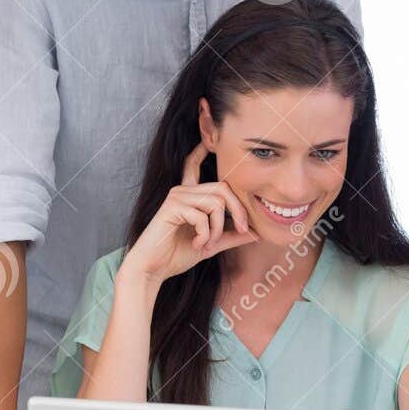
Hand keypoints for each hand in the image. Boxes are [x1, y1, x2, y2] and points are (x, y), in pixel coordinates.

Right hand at [122, 142, 255, 283]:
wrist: (152, 269)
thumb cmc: (176, 255)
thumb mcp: (210, 244)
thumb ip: (231, 236)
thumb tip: (256, 233)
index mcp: (188, 196)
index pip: (193, 165)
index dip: (200, 150)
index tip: (208, 140)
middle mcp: (182, 191)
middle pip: (223, 187)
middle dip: (238, 210)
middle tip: (242, 230)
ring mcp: (176, 197)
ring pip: (215, 203)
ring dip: (218, 228)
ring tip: (208, 243)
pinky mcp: (172, 207)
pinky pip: (202, 216)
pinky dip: (205, 234)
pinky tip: (196, 243)